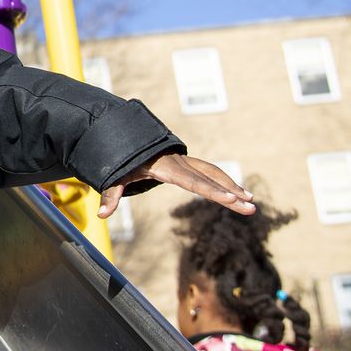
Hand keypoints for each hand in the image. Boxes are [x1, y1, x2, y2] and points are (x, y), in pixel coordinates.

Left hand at [98, 153, 254, 218]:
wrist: (124, 135)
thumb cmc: (120, 159)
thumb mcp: (114, 175)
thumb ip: (110, 195)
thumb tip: (101, 215)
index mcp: (165, 166)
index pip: (193, 182)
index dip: (212, 191)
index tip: (231, 198)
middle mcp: (180, 163)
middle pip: (209, 179)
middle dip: (230, 193)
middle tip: (250, 207)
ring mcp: (185, 162)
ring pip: (213, 173)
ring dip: (232, 186)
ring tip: (250, 201)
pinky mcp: (187, 164)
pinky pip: (210, 172)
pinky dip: (224, 181)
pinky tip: (238, 193)